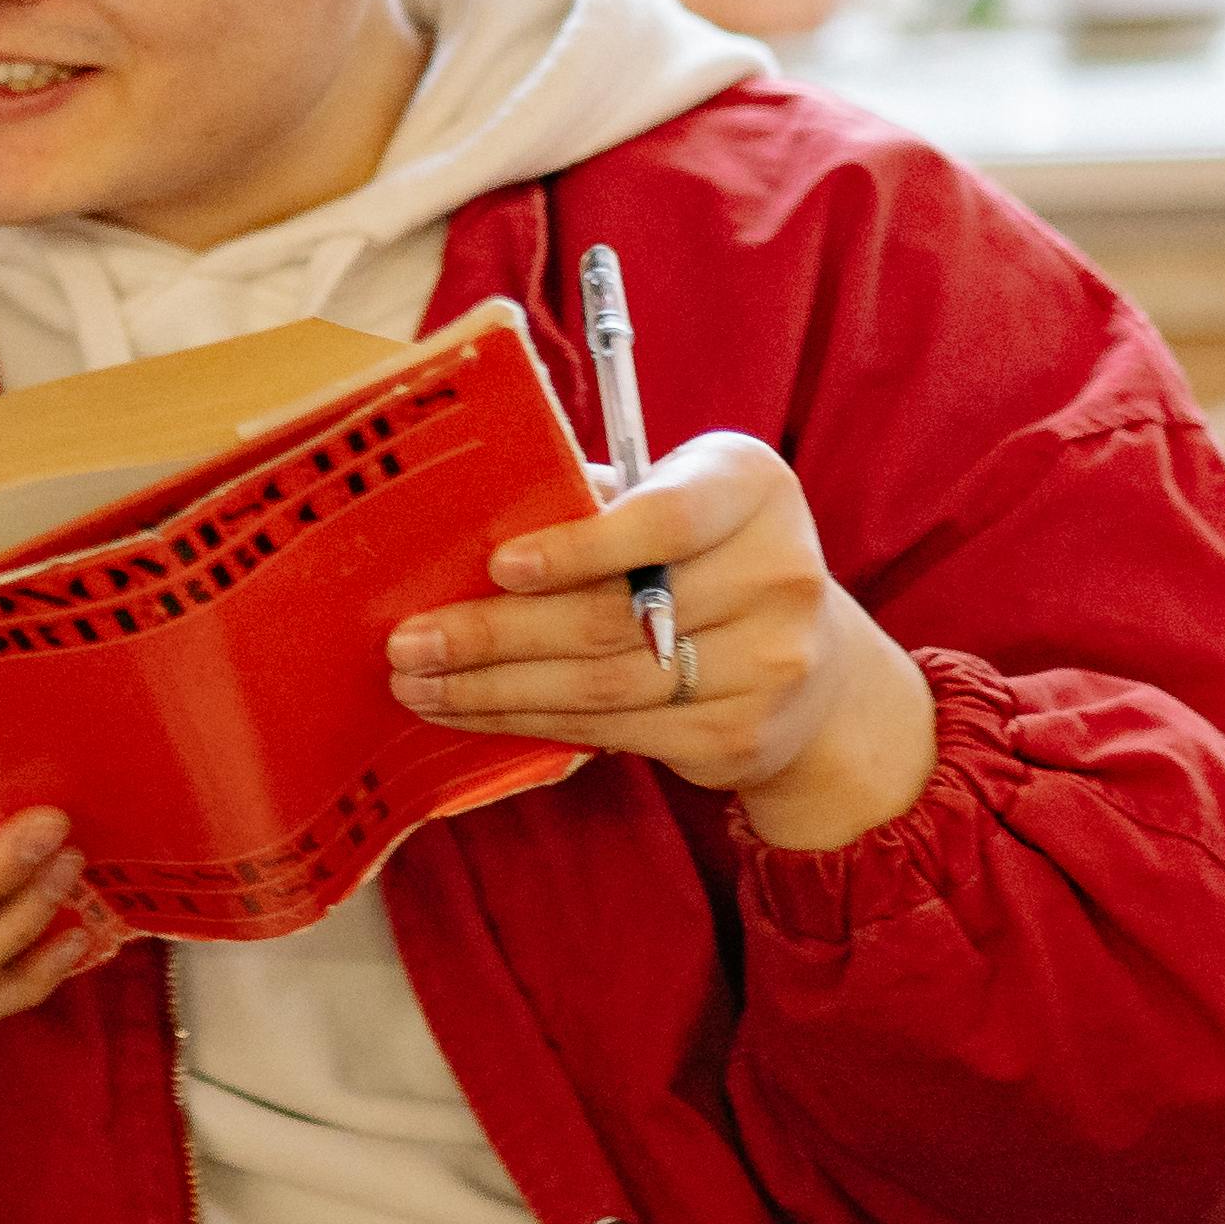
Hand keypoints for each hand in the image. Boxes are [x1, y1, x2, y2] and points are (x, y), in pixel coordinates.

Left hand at [385, 436, 940, 852]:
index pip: (666, 518)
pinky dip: (532, 723)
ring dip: (495, 690)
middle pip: (613, 615)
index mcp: (752, 488)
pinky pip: (614, 732)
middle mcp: (778, 573)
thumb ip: (592, 502)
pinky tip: (475, 713)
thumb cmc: (702, 559)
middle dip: (495, 633)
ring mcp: (770, 664)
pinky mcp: (741, 735)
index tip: (498, 566)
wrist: (815, 667)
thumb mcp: (670, 500)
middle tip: (409, 642)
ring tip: (419, 685)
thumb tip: (460, 520)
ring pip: (602, 685)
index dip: (579, 547)